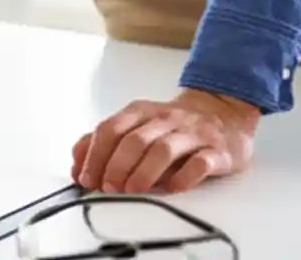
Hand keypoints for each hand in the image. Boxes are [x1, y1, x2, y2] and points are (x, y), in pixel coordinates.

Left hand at [71, 89, 259, 193]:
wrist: (223, 113)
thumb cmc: (171, 126)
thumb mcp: (136, 125)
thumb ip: (104, 140)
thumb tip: (76, 164)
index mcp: (140, 112)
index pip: (110, 129)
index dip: (95, 155)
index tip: (86, 178)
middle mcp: (165, 119)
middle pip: (134, 139)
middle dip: (116, 166)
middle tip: (107, 188)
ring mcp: (193, 134)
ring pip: (163, 149)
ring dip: (143, 172)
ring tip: (132, 190)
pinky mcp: (218, 151)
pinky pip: (200, 163)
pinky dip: (184, 177)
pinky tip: (171, 189)